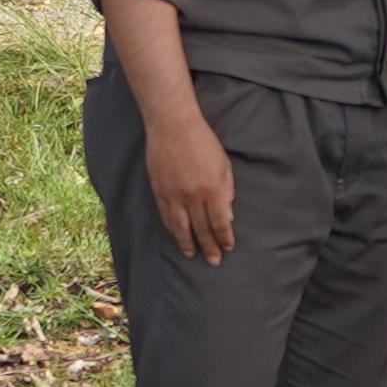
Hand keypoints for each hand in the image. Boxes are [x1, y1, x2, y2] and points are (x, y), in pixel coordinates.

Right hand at [143, 101, 242, 262]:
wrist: (172, 125)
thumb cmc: (202, 141)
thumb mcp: (223, 164)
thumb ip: (227, 190)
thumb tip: (228, 215)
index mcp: (212, 189)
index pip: (220, 222)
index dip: (224, 237)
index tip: (228, 247)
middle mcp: (192, 196)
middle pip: (201, 229)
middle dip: (209, 247)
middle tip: (213, 261)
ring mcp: (173, 195)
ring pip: (181, 227)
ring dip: (187, 243)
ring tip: (191, 255)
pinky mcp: (159, 190)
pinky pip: (166, 216)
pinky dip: (172, 229)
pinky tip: (176, 235)